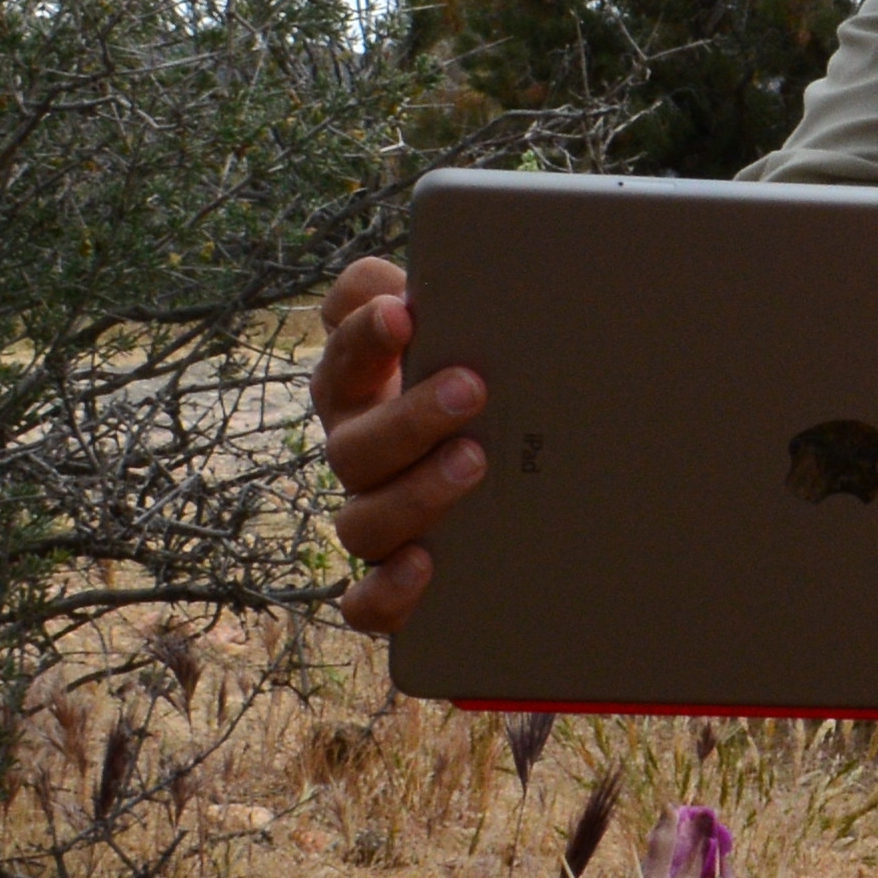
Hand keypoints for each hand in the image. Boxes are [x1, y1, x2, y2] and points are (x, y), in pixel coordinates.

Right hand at [308, 252, 485, 637]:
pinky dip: (385, 590)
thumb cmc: (492, 398)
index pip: (346, 352)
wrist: (531, 500)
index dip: (361, 331)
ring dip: (412, 494)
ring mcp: (374, 522)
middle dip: (409, 416)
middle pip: (354, 444)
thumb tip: (439, 274)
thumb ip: (455, 302)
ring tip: (474, 463)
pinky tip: (424, 566)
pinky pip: (366, 603)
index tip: (404, 311)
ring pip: (360, 522)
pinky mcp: (392, 588)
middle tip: (472, 387)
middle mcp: (359, 457)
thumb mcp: (480, 344)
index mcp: (366, 392)